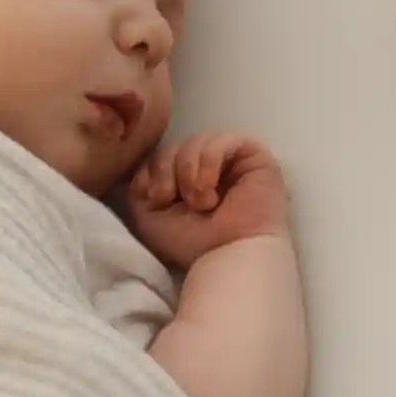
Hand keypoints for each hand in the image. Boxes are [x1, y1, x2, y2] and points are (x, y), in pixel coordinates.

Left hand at [116, 134, 290, 269]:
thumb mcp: (148, 215)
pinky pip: (223, 140)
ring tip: (198, 202)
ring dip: (187, 170)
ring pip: (196, 140)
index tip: (153, 198)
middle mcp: (209, 169)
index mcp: (185, 182)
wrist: (228, 257)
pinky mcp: (254, 156)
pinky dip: (208, 161)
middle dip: (166, 170)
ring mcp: (232, 161)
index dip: (151, 171)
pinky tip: (210, 190)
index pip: (161, 156)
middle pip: (176, 146)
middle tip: (169, 198)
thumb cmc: (191, 242)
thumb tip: (145, 168)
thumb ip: (141, 185)